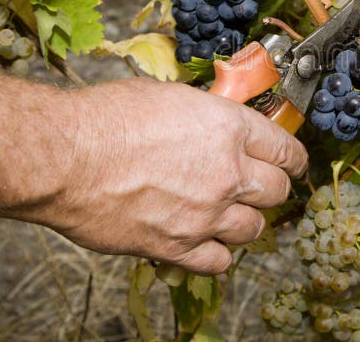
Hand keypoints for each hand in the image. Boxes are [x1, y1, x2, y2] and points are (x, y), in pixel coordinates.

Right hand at [41, 78, 306, 274]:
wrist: (65, 157)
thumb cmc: (106, 120)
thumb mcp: (172, 97)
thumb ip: (208, 116)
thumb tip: (220, 124)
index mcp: (229, 128)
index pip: (286, 149)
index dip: (294, 158)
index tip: (293, 163)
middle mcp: (228, 172)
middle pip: (278, 191)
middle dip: (274, 187)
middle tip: (263, 186)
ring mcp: (206, 213)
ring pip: (255, 229)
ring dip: (247, 220)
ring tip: (231, 212)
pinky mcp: (178, 246)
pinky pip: (219, 261)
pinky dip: (219, 253)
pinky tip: (208, 241)